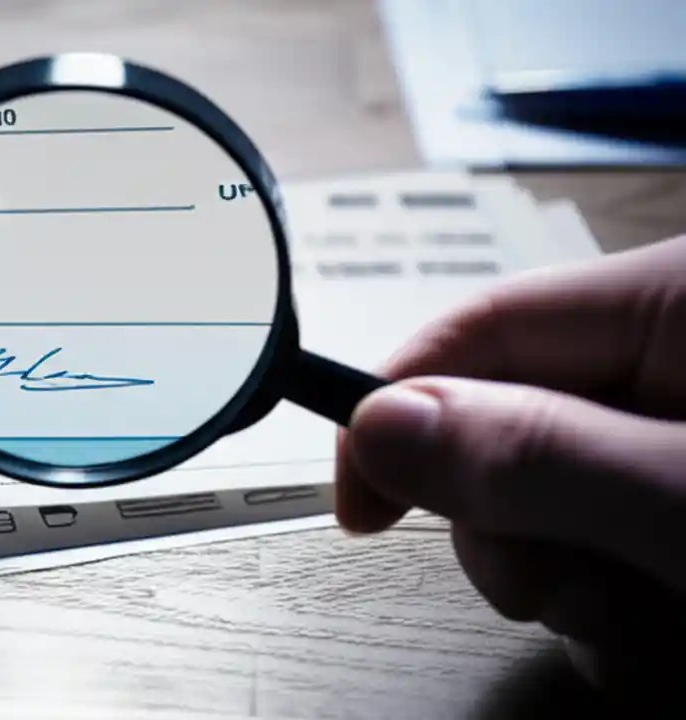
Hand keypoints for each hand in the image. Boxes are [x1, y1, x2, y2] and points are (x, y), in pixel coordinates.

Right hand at [335, 236, 685, 686]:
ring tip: (665, 626)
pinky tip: (675, 631)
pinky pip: (598, 553)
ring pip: (544, 510)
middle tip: (570, 586)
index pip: (481, 328)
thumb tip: (382, 426)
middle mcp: (671, 363)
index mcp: (678, 303)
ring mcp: (676, 442)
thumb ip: (540, 458)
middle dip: (515, 535)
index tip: (359, 505)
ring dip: (576, 593)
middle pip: (501, 433)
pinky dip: (618, 614)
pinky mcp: (679, 506)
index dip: (396, 411)